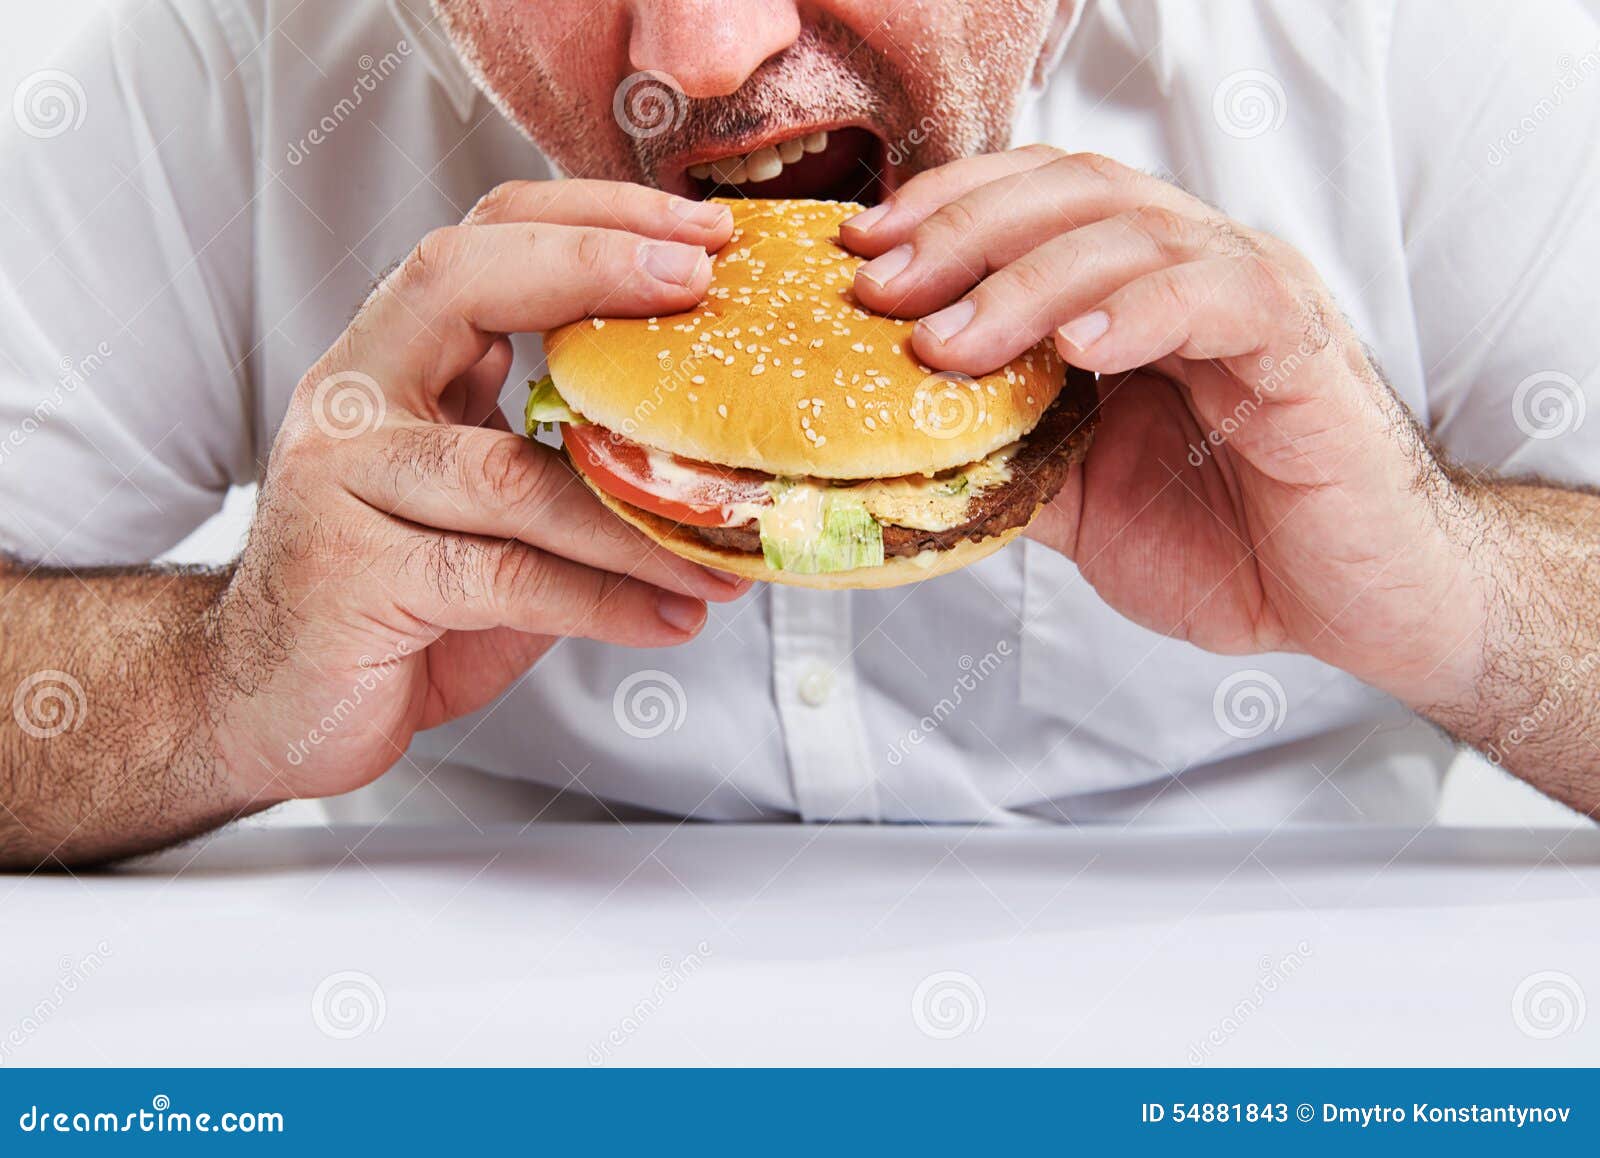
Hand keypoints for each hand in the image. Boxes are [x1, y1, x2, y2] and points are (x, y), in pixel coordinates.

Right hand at [211, 181, 745, 803]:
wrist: (271, 707)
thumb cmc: (394, 600)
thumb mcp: (482, 506)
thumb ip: (562, 456)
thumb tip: (711, 446)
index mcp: (391, 359)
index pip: (481, 239)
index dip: (589, 220)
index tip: (699, 233)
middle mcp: (355, 399)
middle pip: (462, 283)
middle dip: (593, 269)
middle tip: (702, 283)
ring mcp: (342, 483)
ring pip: (511, 472)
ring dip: (639, 512)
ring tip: (730, 541)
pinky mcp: (353, 578)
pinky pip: (504, 578)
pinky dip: (604, 602)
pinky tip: (671, 617)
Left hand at [842, 147, 1485, 711]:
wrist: (1353, 603)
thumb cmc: (1229, 544)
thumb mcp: (1077, 501)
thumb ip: (1000, 456)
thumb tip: (889, 451)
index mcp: (1135, 293)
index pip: (1036, 203)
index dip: (945, 210)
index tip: (860, 250)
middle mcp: (1191, 271)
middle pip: (1073, 195)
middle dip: (963, 231)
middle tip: (882, 286)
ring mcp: (1250, 297)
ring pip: (1134, 234)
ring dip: (1028, 280)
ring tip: (952, 339)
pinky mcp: (1299, 348)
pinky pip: (1221, 295)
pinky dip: (1142, 309)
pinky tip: (1078, 346)